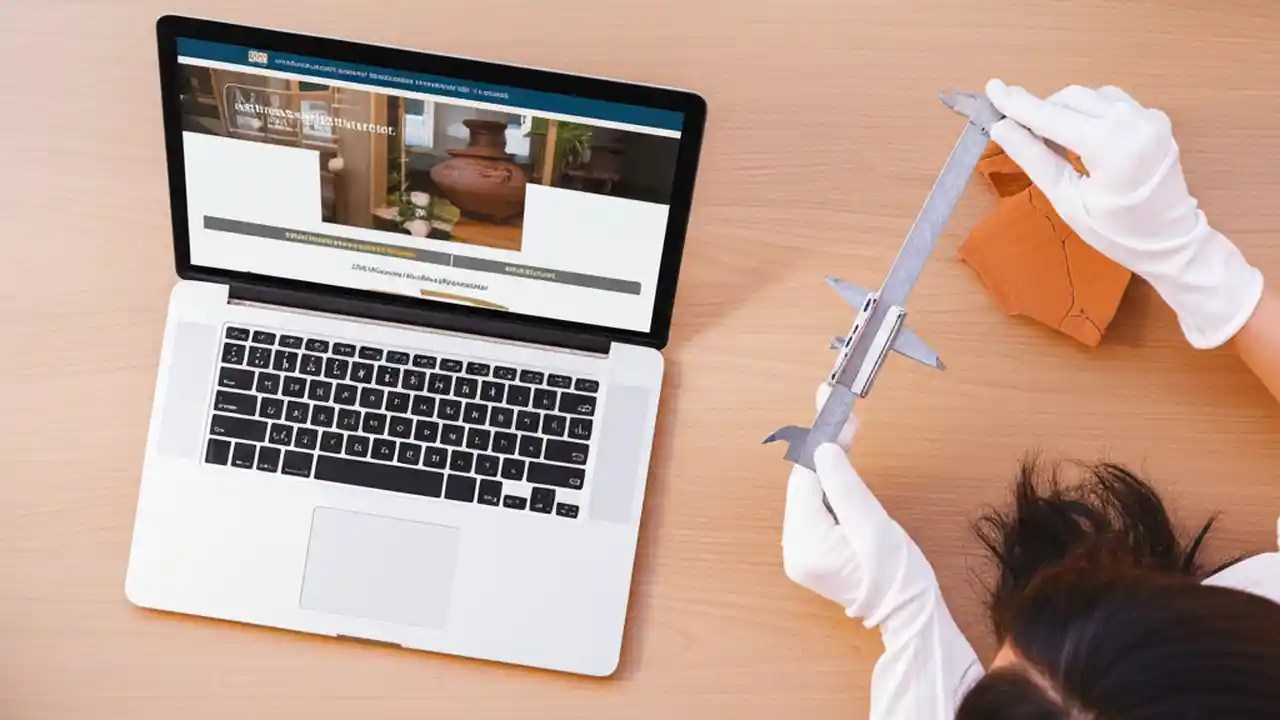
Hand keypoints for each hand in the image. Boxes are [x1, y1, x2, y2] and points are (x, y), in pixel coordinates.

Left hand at [781, 387, 928, 619]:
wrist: (910, 616)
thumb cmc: (898, 576)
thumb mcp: (873, 525)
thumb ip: (845, 486)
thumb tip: (822, 450)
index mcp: (805, 545)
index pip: (805, 481)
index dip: (819, 444)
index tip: (831, 411)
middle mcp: (795, 550)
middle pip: (805, 487)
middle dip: (824, 451)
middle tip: (844, 417)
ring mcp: (803, 553)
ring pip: (811, 495)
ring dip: (829, 465)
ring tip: (846, 432)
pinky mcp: (816, 553)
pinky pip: (818, 510)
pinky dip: (831, 487)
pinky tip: (844, 465)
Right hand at [985, 79, 1263, 348]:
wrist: (1170, 241)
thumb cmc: (1115, 232)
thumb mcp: (1067, 199)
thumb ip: (1034, 158)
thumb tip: (1001, 128)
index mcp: (1112, 146)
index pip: (1053, 116)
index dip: (1019, 104)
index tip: (992, 89)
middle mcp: (1134, 121)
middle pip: (1072, 98)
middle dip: (1043, 110)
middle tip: (1019, 130)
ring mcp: (1149, 117)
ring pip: (1092, 96)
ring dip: (1066, 110)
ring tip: (1053, 139)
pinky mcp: (1155, 118)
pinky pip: (1113, 102)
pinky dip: (1090, 112)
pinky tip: (1083, 136)